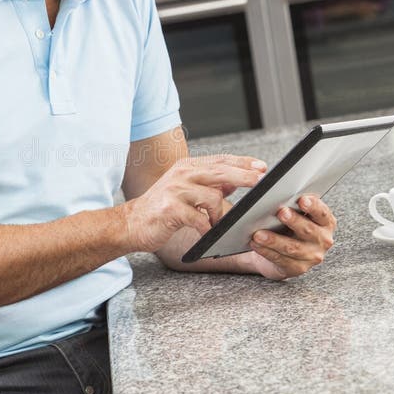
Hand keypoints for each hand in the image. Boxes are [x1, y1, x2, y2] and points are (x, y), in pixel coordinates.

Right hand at [123, 154, 265, 252]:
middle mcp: (182, 174)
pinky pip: (199, 219)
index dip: (242, 162)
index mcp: (187, 167)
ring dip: (220, 214)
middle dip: (244, 176)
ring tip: (217, 224)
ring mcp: (175, 190)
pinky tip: (207, 233)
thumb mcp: (185, 191)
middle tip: (261, 181)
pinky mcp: (171, 209)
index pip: (221, 160)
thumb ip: (208, 184)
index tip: (262, 167)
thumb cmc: (162, 209)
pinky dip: (207, 228)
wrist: (131, 224)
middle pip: (220, 171)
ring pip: (212, 197)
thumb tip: (234, 181)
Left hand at [248, 194, 336, 279]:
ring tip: (258, 233)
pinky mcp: (297, 268)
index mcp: (326, 222)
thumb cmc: (291, 225)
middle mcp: (323, 240)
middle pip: (308, 230)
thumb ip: (295, 204)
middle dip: (294, 221)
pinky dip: (266, 251)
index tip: (302, 199)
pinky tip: (255, 243)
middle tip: (281, 212)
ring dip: (274, 240)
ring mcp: (312, 256)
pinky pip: (280, 259)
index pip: (322, 213)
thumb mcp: (298, 213)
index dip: (313, 206)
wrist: (286, 251)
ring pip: (292, 247)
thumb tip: (279, 191)